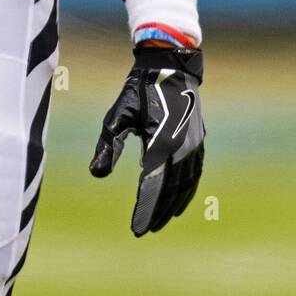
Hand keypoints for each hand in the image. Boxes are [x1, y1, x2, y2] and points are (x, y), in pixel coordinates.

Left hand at [89, 45, 204, 236]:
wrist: (169, 65)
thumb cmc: (139, 88)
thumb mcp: (118, 115)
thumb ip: (109, 145)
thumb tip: (97, 174)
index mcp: (161, 143)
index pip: (152, 187)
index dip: (144, 210)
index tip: (136, 229)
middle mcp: (182, 148)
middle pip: (171, 191)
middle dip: (158, 213)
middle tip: (145, 230)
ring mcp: (193, 145)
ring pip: (186, 185)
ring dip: (174, 205)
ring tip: (161, 222)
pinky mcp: (198, 140)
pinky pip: (195, 173)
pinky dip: (188, 190)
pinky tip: (180, 200)